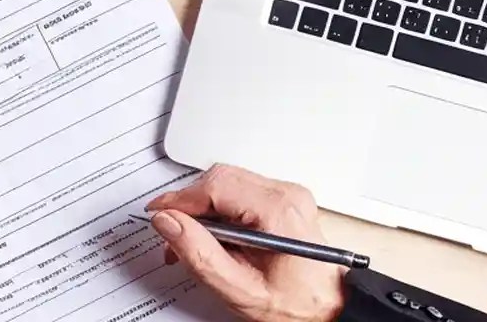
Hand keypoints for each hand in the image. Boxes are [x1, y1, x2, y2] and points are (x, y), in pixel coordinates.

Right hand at [146, 165, 345, 321]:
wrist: (328, 307)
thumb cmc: (295, 304)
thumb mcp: (238, 288)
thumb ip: (199, 253)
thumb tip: (168, 222)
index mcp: (279, 211)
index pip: (217, 186)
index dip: (180, 199)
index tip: (158, 213)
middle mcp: (287, 194)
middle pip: (221, 178)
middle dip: (190, 204)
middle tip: (172, 234)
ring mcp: (288, 194)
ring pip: (228, 181)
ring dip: (203, 206)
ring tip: (193, 240)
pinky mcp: (284, 199)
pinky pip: (241, 190)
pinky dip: (220, 208)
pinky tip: (215, 235)